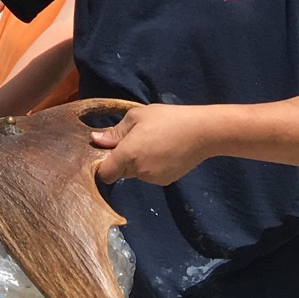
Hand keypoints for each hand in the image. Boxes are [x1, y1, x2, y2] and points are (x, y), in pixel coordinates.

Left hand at [92, 103, 220, 184]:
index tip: (106, 152)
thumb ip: (114, 132)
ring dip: (136, 162)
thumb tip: (96, 140)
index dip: (101, 165)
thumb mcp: (137, 116)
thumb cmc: (167, 119)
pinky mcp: (166, 181)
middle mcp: (139, 171)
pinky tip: (162, 151)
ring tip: (151, 142)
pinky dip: (150, 166)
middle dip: (120, 160)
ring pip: (134, 173)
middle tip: (132, 140)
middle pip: (119, 172)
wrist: (202, 132)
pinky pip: (149, 175)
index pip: (105, 174)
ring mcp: (153, 179)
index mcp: (128, 154)